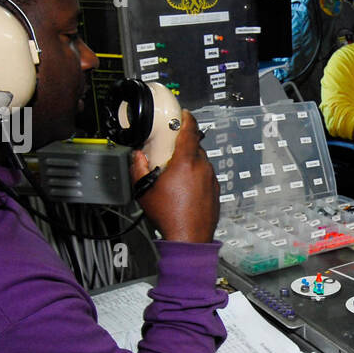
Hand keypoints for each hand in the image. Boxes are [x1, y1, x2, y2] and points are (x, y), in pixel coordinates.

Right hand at [130, 109, 218, 243]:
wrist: (189, 238)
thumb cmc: (170, 216)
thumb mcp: (145, 190)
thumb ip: (139, 168)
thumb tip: (137, 157)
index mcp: (186, 162)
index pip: (190, 131)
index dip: (187, 119)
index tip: (184, 114)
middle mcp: (202, 168)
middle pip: (195, 146)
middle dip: (183, 145)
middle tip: (170, 150)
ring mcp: (211, 180)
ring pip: (201, 162)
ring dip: (190, 162)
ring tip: (175, 174)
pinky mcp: (215, 191)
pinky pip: (206, 176)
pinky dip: (197, 176)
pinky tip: (185, 187)